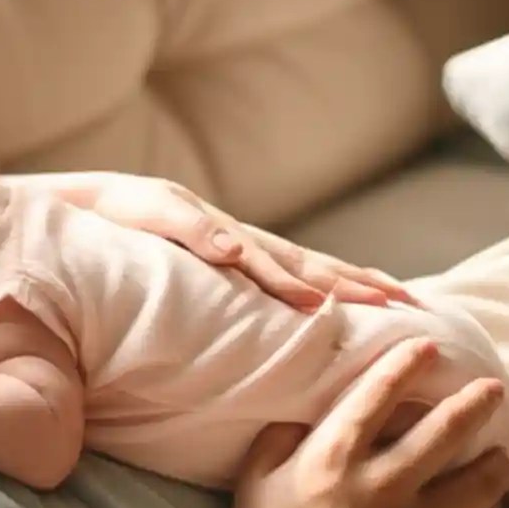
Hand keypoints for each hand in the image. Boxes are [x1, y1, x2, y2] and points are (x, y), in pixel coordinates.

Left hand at [94, 176, 416, 309]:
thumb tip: (237, 251)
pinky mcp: (233, 255)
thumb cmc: (124, 211)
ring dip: (351, 281)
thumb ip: (194, 231)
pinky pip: (288, 270)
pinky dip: (322, 281)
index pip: (281, 265)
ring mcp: (242, 245)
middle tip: (407, 303)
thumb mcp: (154, 215)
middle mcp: (244, 240)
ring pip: (307, 265)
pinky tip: (340, 296)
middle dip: (358, 283)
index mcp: (229, 233)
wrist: (101, 201)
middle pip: (309, 263)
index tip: (355, 306)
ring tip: (396, 297)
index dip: (317, 285)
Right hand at [231, 339, 508, 507]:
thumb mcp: (254, 485)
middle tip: (491, 389)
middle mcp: (382, 485)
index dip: (406, 364)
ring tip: (504, 456)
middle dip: (475, 402)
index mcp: (334, 458)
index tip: (427, 346)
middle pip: (445, 430)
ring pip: (481, 485)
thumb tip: (305, 415)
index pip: (378, 396)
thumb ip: (278, 441)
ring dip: (497, 465)